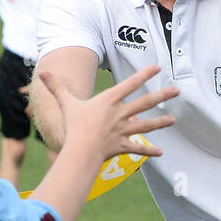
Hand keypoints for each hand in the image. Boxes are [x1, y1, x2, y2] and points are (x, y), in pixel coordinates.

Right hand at [37, 64, 176, 158]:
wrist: (80, 150)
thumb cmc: (73, 126)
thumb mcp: (66, 103)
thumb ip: (56, 87)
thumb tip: (43, 73)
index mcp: (109, 101)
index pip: (130, 84)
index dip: (144, 74)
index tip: (157, 67)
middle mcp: (120, 114)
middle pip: (145, 102)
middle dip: (162, 95)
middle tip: (177, 90)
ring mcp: (123, 130)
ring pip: (146, 125)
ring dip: (160, 123)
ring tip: (173, 120)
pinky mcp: (122, 145)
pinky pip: (138, 149)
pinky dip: (149, 151)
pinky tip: (161, 152)